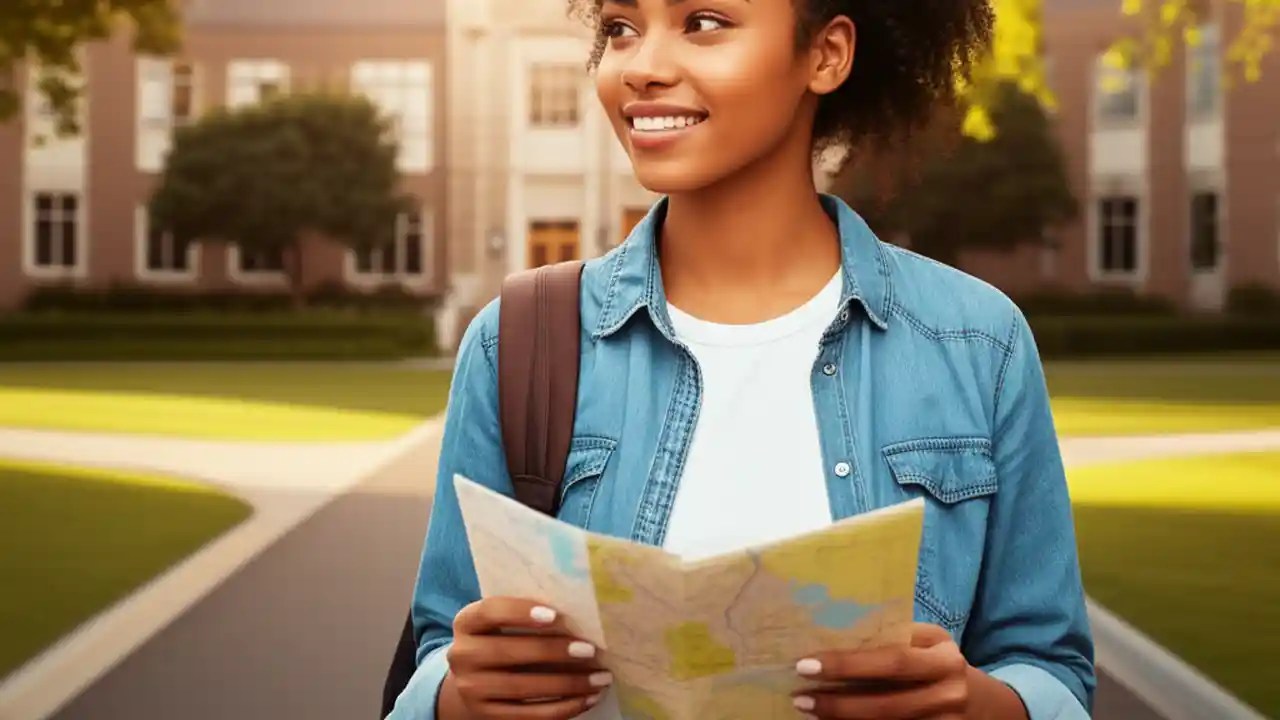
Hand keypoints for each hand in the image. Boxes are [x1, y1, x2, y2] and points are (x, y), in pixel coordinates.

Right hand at [439, 598, 612, 719]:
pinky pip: (530, 715)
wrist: (476, 680)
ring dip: (568, 684)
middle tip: (590, 650)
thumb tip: (581, 614)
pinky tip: (587, 698)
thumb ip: (528, 615)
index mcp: (467, 623)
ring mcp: (471, 689)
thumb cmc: (503, 639)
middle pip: (508, 652)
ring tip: (600, 678)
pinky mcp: (487, 716)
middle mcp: (462, 655)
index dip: (520, 612)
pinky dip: (563, 708)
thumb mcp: (503, 623)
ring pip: (523, 687)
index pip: (490, 612)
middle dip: (553, 651)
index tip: (555, 615)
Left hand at [791, 623, 969, 718]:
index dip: (848, 665)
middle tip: (801, 697)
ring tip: (810, 709)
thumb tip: (833, 631)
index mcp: (943, 658)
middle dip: (839, 703)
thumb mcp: (927, 643)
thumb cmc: (938, 663)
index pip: (891, 661)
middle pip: (887, 703)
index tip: (807, 664)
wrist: (983, 704)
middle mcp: (948, 692)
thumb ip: (894, 637)